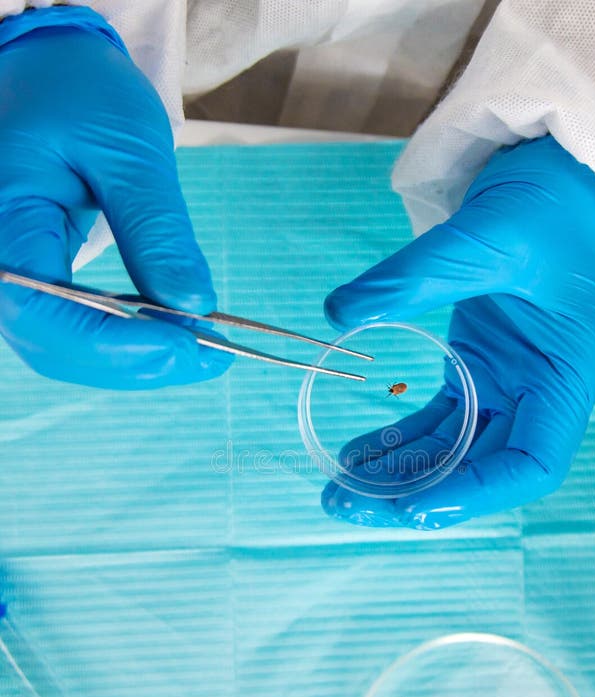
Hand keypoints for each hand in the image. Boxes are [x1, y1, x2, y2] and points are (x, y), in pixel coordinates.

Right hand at [0, 8, 231, 388]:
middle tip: (211, 356)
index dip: (112, 346)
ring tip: (205, 350)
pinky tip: (174, 335)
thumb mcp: (129, 148)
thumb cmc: (82, 94)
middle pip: (55, 347)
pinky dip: (128, 344)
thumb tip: (193, 304)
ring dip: (137, 362)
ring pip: (66, 351)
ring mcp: (16, 276)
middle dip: (136, 363)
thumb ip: (157, 229)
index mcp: (4, 219)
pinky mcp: (41, 282)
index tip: (184, 346)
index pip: (42, 313)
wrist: (55, 73)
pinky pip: (76, 332)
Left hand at [322, 136, 594, 528]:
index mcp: (565, 373)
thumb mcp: (483, 235)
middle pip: (483, 468)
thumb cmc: (545, 207)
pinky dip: (398, 441)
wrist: (559, 181)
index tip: (414, 505)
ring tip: (339, 489)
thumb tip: (340, 311)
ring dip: (399, 475)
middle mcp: (540, 392)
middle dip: (418, 494)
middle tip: (349, 504)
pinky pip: (438, 421)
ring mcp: (508, 385)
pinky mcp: (479, 371)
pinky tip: (356, 453)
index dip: (477, 493)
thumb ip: (414, 275)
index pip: (534, 461)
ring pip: (454, 452)